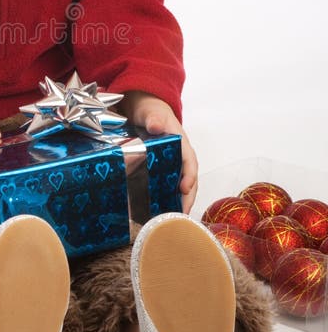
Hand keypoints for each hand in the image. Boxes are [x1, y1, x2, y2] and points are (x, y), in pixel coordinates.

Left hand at [120, 91, 197, 214]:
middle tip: (181, 215)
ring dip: (176, 203)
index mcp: (181, 143)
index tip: (184, 189)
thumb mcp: (152, 112)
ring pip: (178, 187)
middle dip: (187, 198)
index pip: (189, 161)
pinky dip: (163, 200)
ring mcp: (170, 165)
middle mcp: (179, 157)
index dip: (189, 176)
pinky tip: (154, 213)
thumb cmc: (151, 111)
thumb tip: (156, 125)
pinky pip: (165, 187)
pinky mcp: (159, 171)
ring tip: (170, 221)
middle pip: (188, 180)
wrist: (143, 110)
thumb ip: (155, 117)